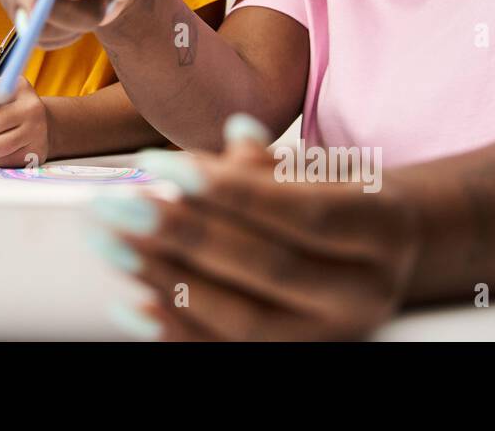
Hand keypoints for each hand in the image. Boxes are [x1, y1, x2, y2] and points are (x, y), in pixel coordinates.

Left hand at [93, 116, 420, 339]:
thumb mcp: (320, 170)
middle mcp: (365, 293)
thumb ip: (268, 161)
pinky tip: (129, 302)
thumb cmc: (336, 199)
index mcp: (380, 228)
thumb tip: (231, 135)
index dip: (227, 189)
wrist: (383, 259)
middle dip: (185, 233)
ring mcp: (332, 337)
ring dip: (167, 280)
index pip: (300, 210)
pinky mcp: (297, 360)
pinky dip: (176, 330)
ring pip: (244, 319)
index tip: (156, 163)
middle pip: (269, 266)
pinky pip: (228, 355)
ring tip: (111, 243)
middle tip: (119, 205)